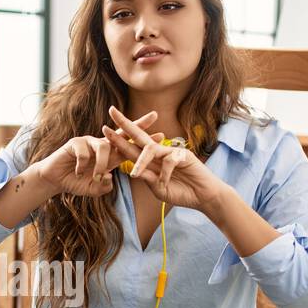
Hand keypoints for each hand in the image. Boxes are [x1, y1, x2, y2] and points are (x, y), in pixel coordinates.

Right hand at [35, 111, 163, 197]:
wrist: (55, 180)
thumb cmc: (75, 182)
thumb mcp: (94, 189)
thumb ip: (104, 186)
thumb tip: (109, 178)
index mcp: (110, 156)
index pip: (130, 147)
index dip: (144, 142)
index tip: (162, 136)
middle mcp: (102, 145)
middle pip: (123, 132)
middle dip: (139, 124)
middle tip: (155, 116)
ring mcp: (89, 141)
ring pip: (103, 147)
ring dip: (100, 164)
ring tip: (93, 176)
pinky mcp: (75, 142)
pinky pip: (85, 152)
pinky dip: (83, 165)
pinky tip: (77, 171)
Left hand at [103, 105, 227, 211]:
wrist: (203, 197)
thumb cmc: (182, 193)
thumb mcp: (158, 189)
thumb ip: (148, 179)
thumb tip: (134, 170)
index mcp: (151, 162)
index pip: (132, 148)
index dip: (119, 139)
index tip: (104, 129)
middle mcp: (159, 153)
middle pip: (139, 136)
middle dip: (125, 124)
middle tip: (111, 111)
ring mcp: (171, 152)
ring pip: (150, 150)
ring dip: (140, 161)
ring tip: (134, 173)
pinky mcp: (183, 155)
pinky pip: (168, 161)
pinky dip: (164, 174)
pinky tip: (165, 182)